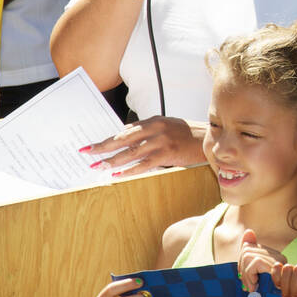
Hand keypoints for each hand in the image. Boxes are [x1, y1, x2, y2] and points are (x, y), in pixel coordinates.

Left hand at [79, 116, 205, 174]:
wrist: (209, 138)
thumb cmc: (188, 134)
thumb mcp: (167, 127)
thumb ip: (148, 132)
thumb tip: (127, 141)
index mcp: (153, 120)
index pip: (125, 130)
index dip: (107, 138)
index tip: (92, 144)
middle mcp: (155, 128)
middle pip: (123, 138)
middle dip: (103, 146)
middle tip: (88, 153)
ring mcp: (161, 141)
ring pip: (131, 152)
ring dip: (113, 160)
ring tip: (99, 166)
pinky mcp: (168, 153)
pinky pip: (144, 164)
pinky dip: (130, 170)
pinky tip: (118, 175)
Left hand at [238, 228, 284, 292]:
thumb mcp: (254, 278)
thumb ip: (249, 258)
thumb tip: (249, 231)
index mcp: (272, 257)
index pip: (248, 248)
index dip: (241, 264)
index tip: (246, 280)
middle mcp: (276, 256)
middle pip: (246, 250)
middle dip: (241, 270)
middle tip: (247, 287)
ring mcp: (278, 261)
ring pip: (248, 256)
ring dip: (245, 275)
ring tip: (252, 288)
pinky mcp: (276, 267)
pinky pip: (254, 263)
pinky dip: (250, 276)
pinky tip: (255, 286)